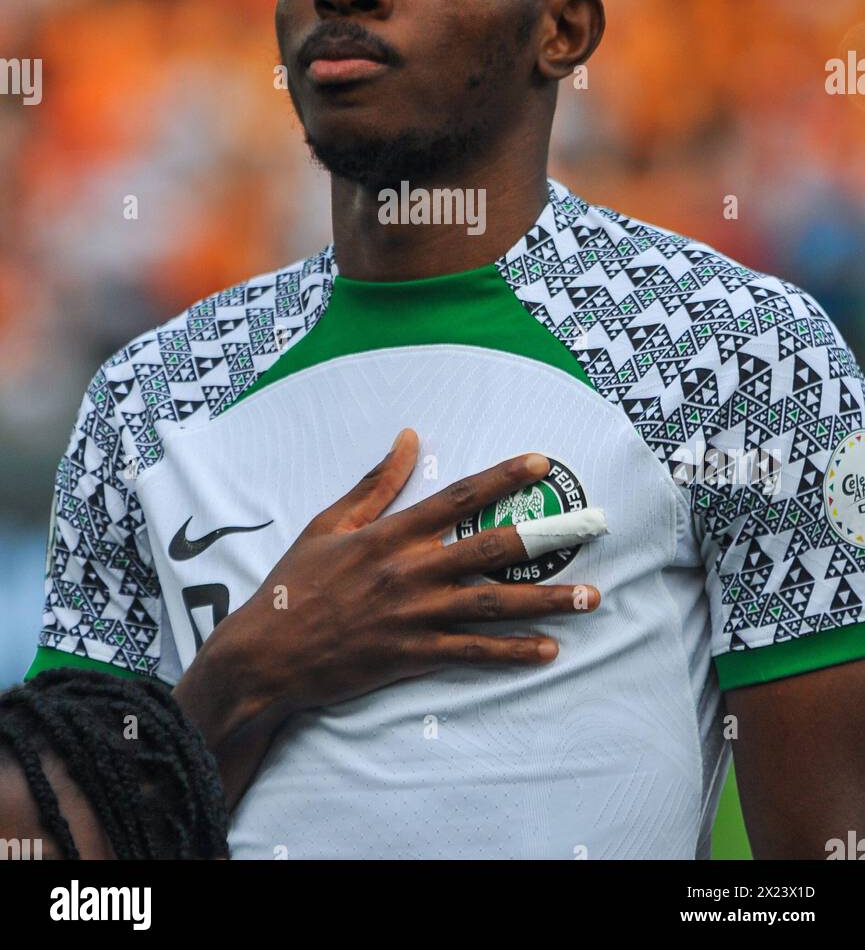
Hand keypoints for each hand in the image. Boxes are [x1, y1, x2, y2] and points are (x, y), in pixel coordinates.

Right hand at [236, 428, 600, 716]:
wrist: (267, 653)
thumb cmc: (296, 584)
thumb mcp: (328, 524)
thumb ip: (374, 484)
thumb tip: (408, 439)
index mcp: (391, 534)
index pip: (458, 497)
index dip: (501, 477)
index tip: (541, 463)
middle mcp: (411, 571)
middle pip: (491, 548)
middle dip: (546, 537)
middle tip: (592, 529)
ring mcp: (415, 615)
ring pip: (493, 604)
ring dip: (546, 600)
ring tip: (592, 598)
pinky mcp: (412, 656)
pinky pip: (473, 653)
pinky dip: (512, 653)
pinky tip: (549, 650)